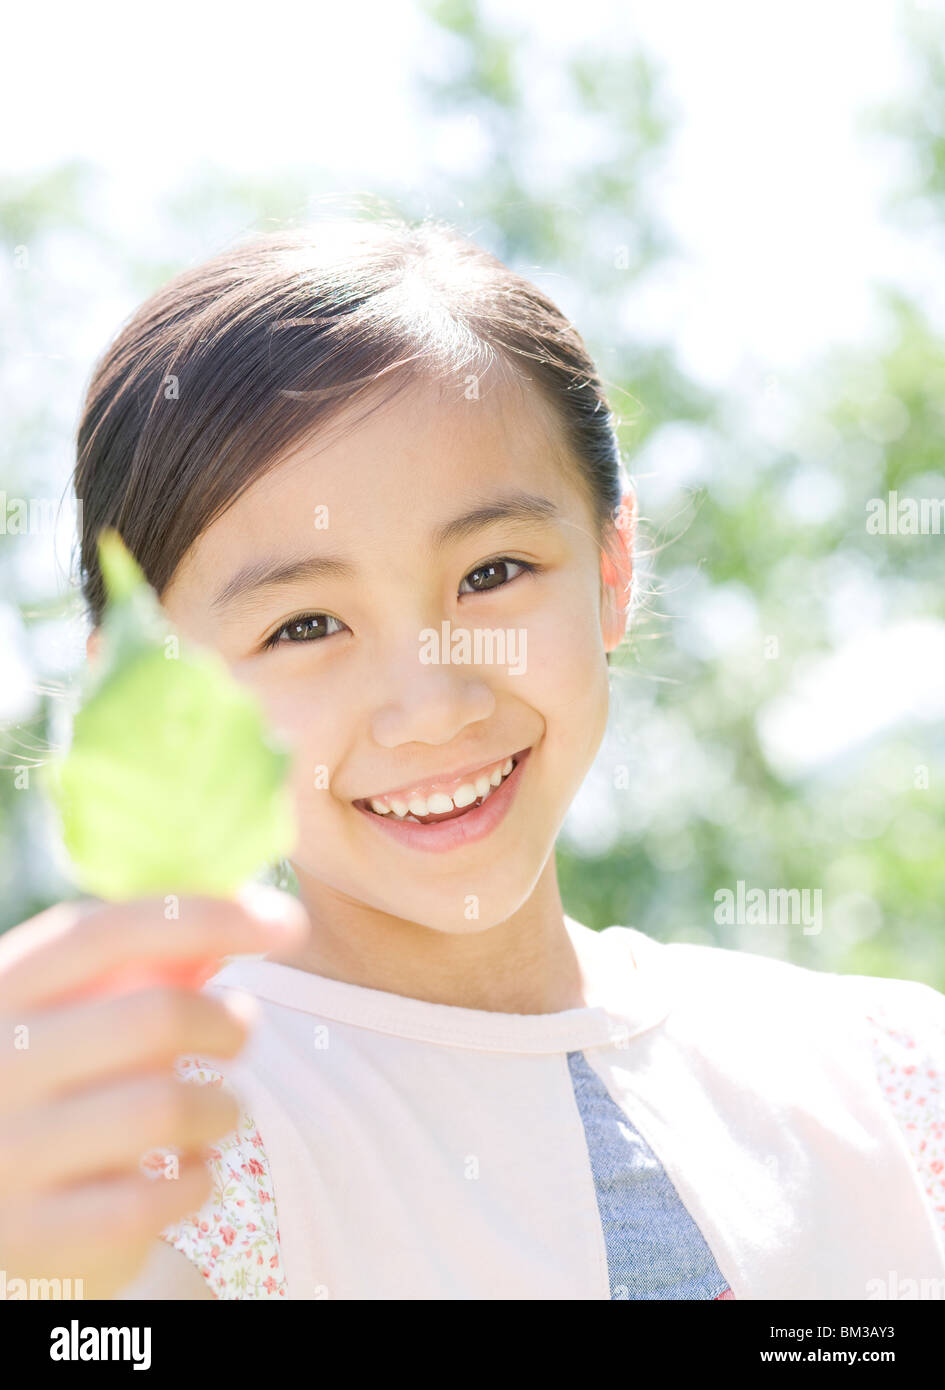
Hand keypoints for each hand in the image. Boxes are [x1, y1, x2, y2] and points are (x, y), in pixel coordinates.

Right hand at [0, 886, 308, 1298]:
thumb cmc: (50, 1085)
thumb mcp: (65, 1014)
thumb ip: (137, 968)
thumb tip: (250, 914)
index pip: (106, 933)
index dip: (207, 917)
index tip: (288, 920)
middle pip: (154, 1016)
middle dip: (226, 1023)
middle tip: (240, 1033)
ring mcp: (6, 1153)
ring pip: (167, 1107)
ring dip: (221, 1107)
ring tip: (219, 1109)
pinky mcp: (32, 1235)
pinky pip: (155, 1198)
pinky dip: (196, 1179)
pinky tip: (190, 1170)